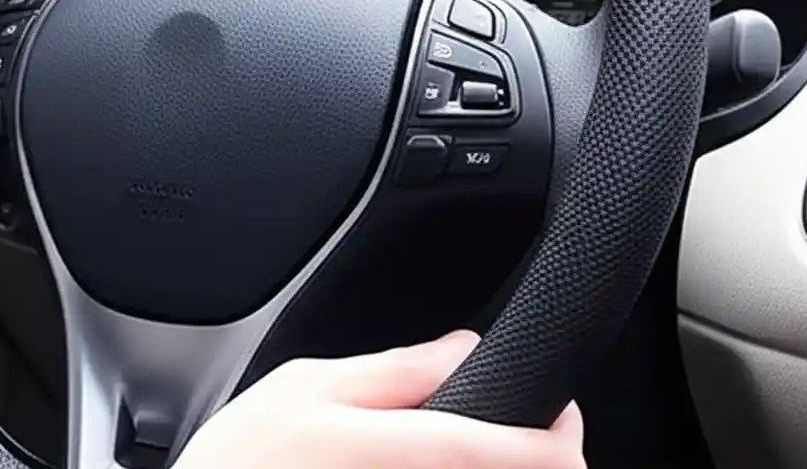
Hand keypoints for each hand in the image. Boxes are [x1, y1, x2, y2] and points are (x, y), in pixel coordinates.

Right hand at [176, 331, 584, 468]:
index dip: (559, 440)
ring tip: (472, 447)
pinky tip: (431, 468)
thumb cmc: (242, 462)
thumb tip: (463, 349)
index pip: (517, 455)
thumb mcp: (304, 388)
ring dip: (492, 467)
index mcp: (398, 453)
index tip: (563, 423)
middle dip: (527, 455)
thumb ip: (392, 370)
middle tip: (515, 429)